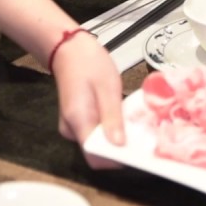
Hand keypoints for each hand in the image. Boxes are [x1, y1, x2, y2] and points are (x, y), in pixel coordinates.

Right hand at [0, 0, 126, 168]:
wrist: (68, 47)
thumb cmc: (88, 62)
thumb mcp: (107, 87)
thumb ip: (112, 117)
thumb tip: (119, 145)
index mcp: (78, 121)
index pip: (95, 157)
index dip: (116, 158)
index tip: (135, 147)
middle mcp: (71, 129)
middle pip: (98, 151)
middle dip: (119, 143)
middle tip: (137, 126)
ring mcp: (72, 126)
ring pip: (97, 141)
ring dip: (115, 132)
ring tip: (127, 113)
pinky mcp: (76, 120)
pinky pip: (95, 131)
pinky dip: (109, 125)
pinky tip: (117, 109)